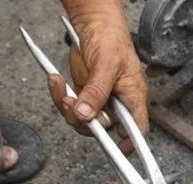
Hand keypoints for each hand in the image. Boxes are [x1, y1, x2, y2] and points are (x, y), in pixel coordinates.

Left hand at [48, 2, 147, 153]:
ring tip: (60, 85)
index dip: (129, 142)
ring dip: (66, 107)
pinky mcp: (83, 96)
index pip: (136, 128)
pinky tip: (56, 81)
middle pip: (101, 129)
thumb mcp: (107, 63)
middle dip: (83, 120)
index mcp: (132, 97)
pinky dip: (59, 96)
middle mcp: (116, 103)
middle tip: (71, 103)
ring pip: (81, 120)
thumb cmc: (111, 39)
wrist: (94, 23)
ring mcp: (98, 101)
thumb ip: (97, 91)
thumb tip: (86, 115)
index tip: (118, 150)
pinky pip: (69, 107)